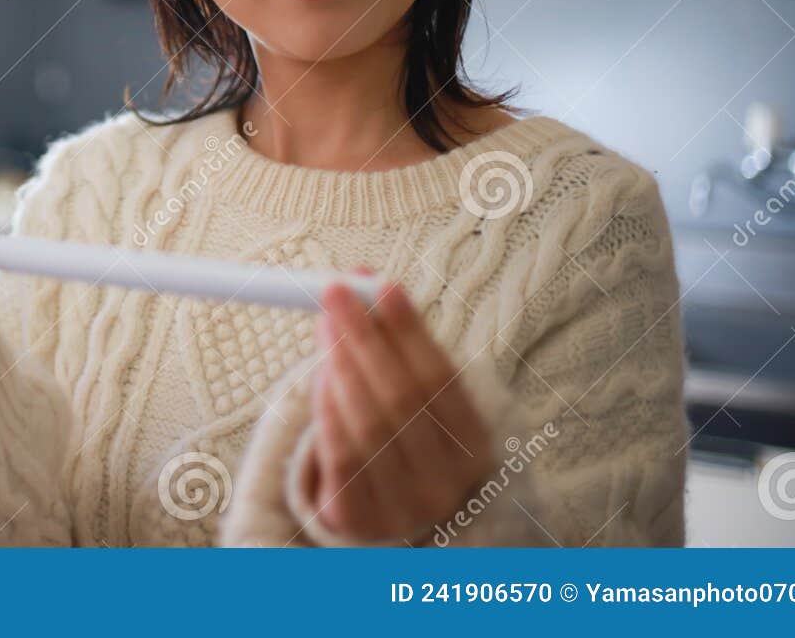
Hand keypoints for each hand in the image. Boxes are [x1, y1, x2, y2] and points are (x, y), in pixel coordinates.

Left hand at [298, 273, 493, 542]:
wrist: (389, 512)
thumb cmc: (407, 437)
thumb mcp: (416, 393)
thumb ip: (395, 339)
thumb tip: (362, 276)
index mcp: (474, 446)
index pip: (441, 378)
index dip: (409, 330)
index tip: (381, 285)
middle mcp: (446, 483)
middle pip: (401, 398)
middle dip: (364, 337)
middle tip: (335, 293)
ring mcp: (402, 506)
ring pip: (367, 424)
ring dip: (340, 365)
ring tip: (325, 326)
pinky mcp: (357, 518)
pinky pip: (338, 453)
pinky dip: (326, 407)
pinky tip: (321, 374)